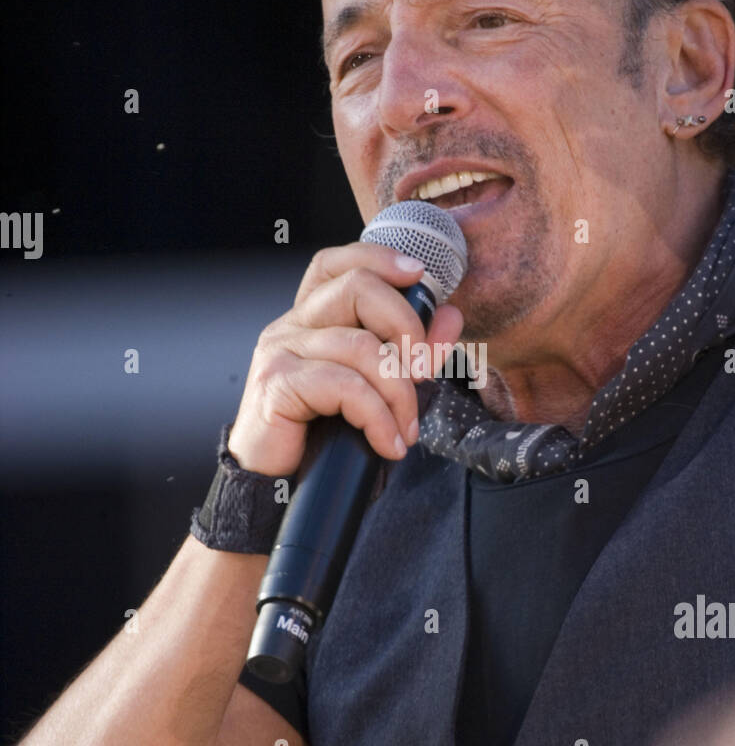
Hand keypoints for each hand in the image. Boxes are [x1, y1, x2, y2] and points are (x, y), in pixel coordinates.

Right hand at [227, 241, 463, 476]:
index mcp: (311, 319)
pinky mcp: (277, 383)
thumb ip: (410, 351)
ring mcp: (280, 351)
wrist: (273, 486)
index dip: (379, 258)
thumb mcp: (376, 389)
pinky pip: (345, 386)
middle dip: (407, 326)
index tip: (418, 275)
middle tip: (424, 374)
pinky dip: (378, 417)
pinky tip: (387, 443)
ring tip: (405, 430)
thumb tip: (450, 317)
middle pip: (357, 288)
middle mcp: (291, 326)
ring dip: (399, 393)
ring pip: (361, 345)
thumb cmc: (321, 437)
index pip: (338, 264)